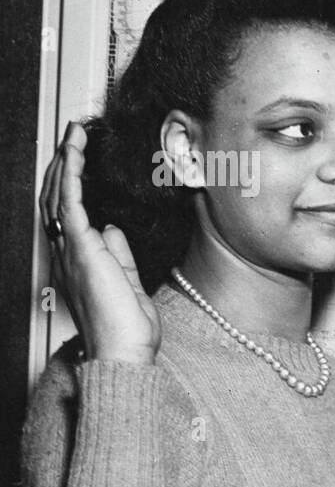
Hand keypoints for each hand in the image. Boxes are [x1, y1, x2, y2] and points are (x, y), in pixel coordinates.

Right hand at [40, 122, 160, 364]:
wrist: (123, 351)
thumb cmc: (127, 329)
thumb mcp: (127, 283)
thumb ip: (118, 254)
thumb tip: (112, 229)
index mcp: (77, 261)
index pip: (68, 214)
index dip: (71, 185)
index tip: (80, 162)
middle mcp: (67, 253)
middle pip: (56, 199)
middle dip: (63, 165)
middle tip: (72, 138)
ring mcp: (70, 249)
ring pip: (59, 194)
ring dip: (65, 161)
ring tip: (73, 135)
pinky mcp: (81, 247)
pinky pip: (71, 200)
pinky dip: (72, 171)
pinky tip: (75, 150)